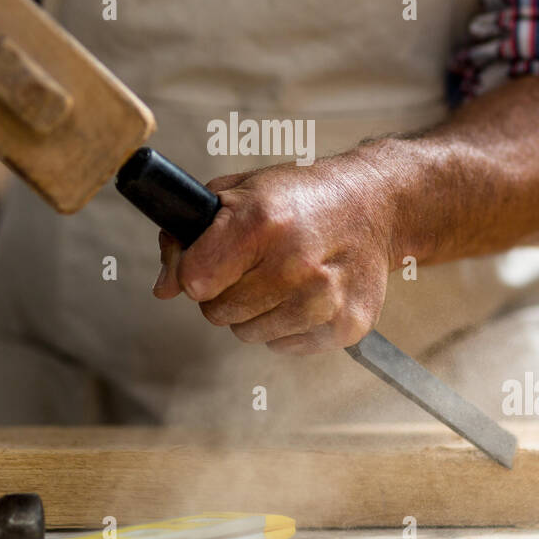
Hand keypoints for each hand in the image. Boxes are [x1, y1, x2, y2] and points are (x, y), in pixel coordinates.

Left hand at [152, 151, 398, 354]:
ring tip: (282, 276)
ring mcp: (324, 300)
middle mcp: (295, 264)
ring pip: (248, 334)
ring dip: (255, 311)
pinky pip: (283, 345)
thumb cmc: (301, 197)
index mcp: (263, 222)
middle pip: (218, 312)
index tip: (207, 261)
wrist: (374, 206)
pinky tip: (305, 292)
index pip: (194, 281)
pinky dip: (286, 325)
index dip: (193, 272)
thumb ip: (190, 236)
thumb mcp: (239, 193)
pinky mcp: (345, 326)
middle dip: (225, 291)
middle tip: (253, 264)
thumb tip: (163, 288)